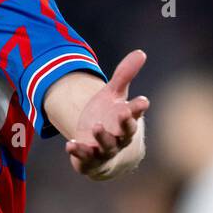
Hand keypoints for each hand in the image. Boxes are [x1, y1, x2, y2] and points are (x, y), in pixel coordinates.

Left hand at [65, 49, 149, 178]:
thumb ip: (124, 75)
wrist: (101, 150)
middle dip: (125, 124)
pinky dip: (78, 152)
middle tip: (122, 113)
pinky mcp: (90, 160)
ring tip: (96, 127)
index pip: (135, 114)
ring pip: (107, 146)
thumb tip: (141, 52)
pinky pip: (85, 157)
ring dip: (103, 137)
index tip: (143, 101)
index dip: (138, 108)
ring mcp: (105, 150)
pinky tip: (69, 144)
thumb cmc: (110, 118)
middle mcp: (119, 137)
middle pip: (126, 132)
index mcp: (126, 120)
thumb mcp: (114, 95)